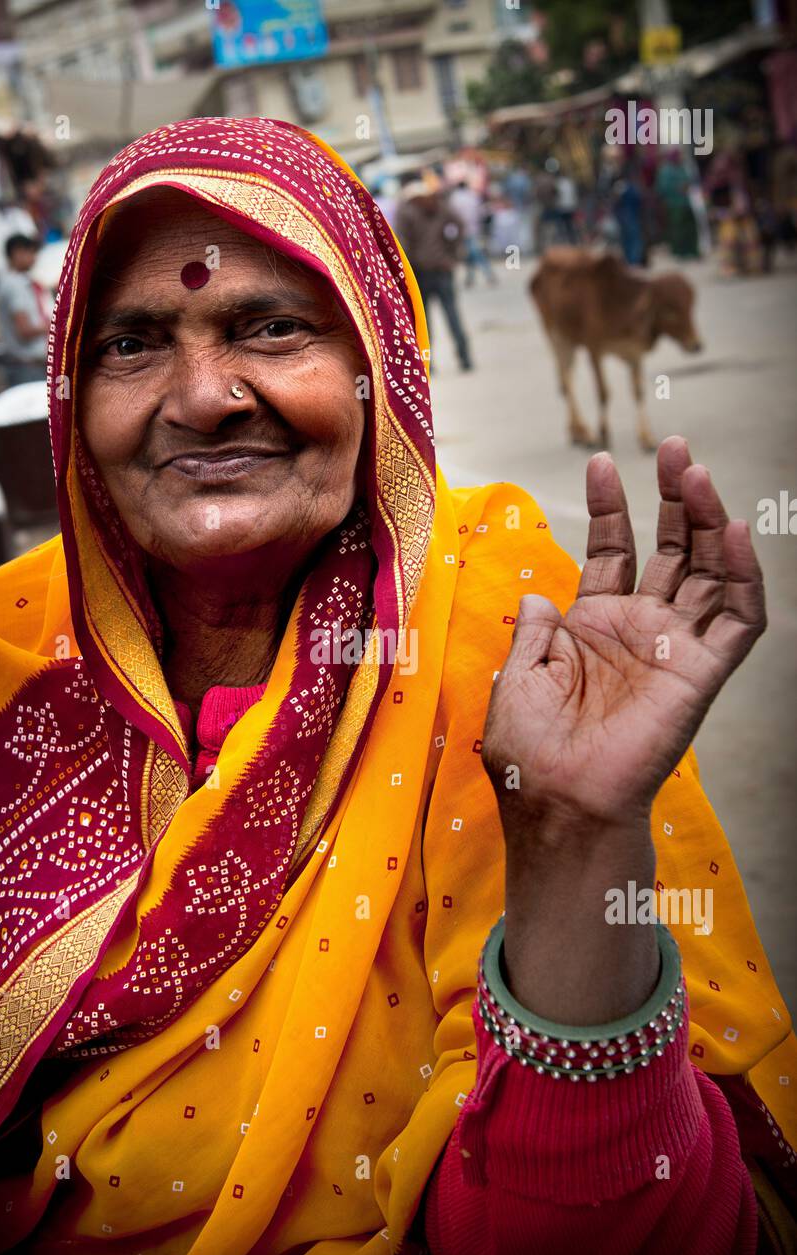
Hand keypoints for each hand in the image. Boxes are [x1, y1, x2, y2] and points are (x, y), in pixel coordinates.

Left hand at [482, 436, 765, 831]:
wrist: (558, 801)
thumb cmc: (530, 751)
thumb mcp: (518, 678)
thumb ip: (534, 632)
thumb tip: (539, 593)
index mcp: (593, 628)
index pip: (614, 550)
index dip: (613, 505)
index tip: (601, 459)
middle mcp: (639, 631)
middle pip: (670, 549)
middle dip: (675, 498)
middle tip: (675, 447)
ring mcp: (674, 649)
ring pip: (708, 572)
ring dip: (709, 521)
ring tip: (698, 472)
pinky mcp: (702, 673)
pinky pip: (737, 619)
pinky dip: (743, 576)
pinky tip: (733, 531)